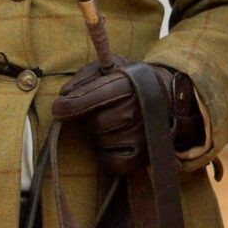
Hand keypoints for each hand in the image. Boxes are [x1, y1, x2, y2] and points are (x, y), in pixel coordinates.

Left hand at [51, 61, 204, 173]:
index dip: (70, 106)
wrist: (170, 96)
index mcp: (128, 84)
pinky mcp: (143, 157)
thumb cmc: (132, 80)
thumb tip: (64, 96)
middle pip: (96, 123)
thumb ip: (85, 77)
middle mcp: (139, 110)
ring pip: (102, 141)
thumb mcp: (111, 66)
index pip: (92, 99)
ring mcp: (143, 136)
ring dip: (101, 133)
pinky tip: (116, 139)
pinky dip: (107, 153)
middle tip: (103, 110)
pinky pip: (111, 162)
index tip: (58, 108)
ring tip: (116, 122)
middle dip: (91, 117)